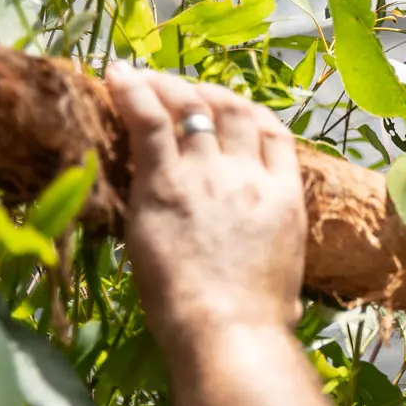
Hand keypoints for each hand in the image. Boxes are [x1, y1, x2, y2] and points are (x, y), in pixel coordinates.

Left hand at [105, 64, 306, 353]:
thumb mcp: (287, 282)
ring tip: (144, 76)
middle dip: (209, 94)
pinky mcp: (166, 182)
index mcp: (286, 198)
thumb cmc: (259, 320)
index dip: (251, 115)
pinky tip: (118, 76)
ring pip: (191, 109)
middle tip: (182, 89)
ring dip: (167, 86)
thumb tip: (286, 300)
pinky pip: (151, 122)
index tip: (231, 109)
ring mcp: (210, 174)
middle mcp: (251, 176)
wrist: (232, 329)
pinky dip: (134, 92)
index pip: (274, 136)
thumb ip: (280, 268)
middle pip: (234, 113)